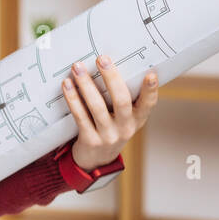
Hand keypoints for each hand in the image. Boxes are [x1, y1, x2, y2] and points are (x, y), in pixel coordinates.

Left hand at [61, 55, 159, 170]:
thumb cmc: (109, 129)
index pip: (148, 104)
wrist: (95, 161)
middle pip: (121, 101)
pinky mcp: (90, 140)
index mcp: (137, 120)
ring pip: (97, 107)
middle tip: (102, 58)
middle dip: (111, 78)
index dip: (151, 90)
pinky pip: (80, 116)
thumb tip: (110, 65)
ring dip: (86, 84)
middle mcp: (125, 128)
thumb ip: (122, 99)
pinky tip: (67, 85)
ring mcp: (108, 136)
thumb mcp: (122, 118)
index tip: (151, 74)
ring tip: (78, 67)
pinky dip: (73, 99)